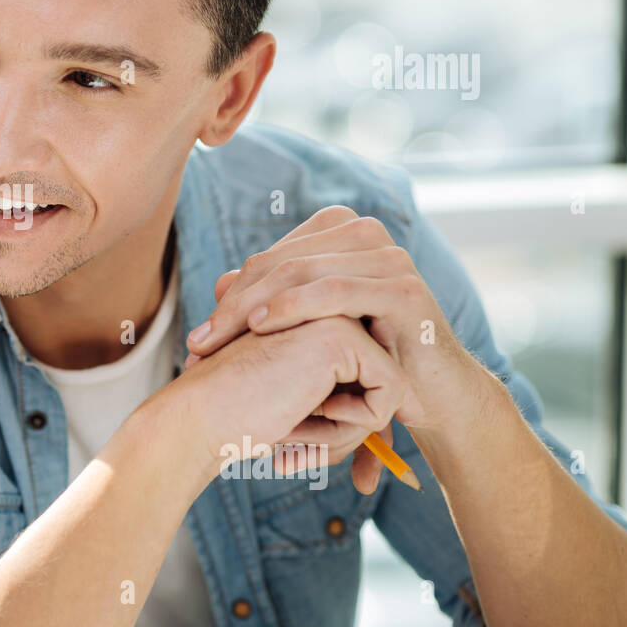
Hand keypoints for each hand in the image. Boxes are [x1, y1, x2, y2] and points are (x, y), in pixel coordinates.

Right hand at [169, 314, 424, 495]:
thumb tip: (372, 479)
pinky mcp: (344, 335)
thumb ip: (337, 423)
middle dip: (344, 433)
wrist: (199, 417)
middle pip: (380, 386)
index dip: (339, 430)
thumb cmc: (240, 422)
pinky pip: (389, 397)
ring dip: (343, 433)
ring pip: (387, 393)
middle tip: (290, 448)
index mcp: (317, 320)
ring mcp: (335, 315)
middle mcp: (329, 309)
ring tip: (289, 429)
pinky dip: (351, 427)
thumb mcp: (301, 417)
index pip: (367, 385)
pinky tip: (299, 417)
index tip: (289, 441)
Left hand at [184, 206, 500, 464]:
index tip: (198, 336)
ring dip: (252, 308)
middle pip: (278, 263)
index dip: (230, 295)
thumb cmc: (365, 359)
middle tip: (198, 344)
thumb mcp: (310, 328)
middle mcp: (365, 233)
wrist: (428, 394)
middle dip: (233, 306)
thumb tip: (218, 283)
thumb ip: (270, 301)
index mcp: (340, 232)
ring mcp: (388, 256)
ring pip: (300, 273)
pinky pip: (335, 290)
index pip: (268, 258)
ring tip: (220, 340)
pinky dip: (293, 306)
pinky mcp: (402, 287)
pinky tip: (263, 326)